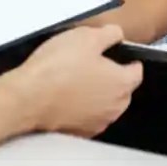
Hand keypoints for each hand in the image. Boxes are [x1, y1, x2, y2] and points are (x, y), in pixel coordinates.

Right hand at [9, 25, 142, 136]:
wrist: (29, 98)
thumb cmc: (58, 68)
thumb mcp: (87, 36)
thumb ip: (110, 33)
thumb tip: (117, 34)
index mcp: (122, 83)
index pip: (137, 71)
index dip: (129, 59)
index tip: (120, 55)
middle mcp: (115, 106)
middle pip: (123, 89)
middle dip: (113, 77)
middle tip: (93, 63)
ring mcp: (98, 122)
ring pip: (106, 104)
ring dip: (98, 93)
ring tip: (77, 78)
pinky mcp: (80, 131)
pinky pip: (89, 116)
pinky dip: (83, 107)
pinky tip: (67, 95)